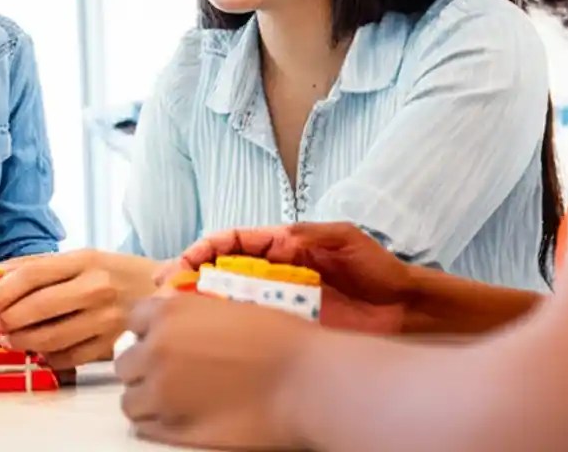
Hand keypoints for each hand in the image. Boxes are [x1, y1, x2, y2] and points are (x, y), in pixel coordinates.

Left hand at [0, 249, 157, 368]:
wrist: (167, 289)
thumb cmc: (118, 273)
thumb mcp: (83, 258)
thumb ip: (40, 265)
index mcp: (85, 260)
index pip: (33, 274)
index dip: (4, 290)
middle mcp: (96, 288)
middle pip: (39, 307)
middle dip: (9, 319)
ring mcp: (106, 319)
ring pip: (52, 337)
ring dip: (23, 341)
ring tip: (11, 340)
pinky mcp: (113, 344)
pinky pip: (71, 357)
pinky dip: (50, 358)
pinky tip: (41, 352)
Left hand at [116, 293, 309, 449]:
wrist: (306, 381)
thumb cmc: (281, 340)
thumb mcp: (227, 308)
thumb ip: (192, 318)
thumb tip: (178, 332)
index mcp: (169, 313)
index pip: (134, 320)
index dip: (149, 332)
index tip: (165, 341)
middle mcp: (155, 350)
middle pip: (126, 363)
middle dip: (144, 368)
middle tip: (171, 374)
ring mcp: (160, 393)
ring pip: (130, 400)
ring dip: (147, 399)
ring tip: (174, 401)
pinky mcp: (172, 429)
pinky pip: (145, 428)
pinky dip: (157, 424)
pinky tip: (181, 419)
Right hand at [158, 222, 412, 333]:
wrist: (404, 310)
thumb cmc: (378, 269)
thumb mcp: (346, 239)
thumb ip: (311, 234)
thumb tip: (279, 235)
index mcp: (282, 245)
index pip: (230, 242)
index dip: (202, 249)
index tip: (183, 262)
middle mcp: (273, 271)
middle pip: (219, 270)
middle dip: (187, 275)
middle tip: (164, 288)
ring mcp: (278, 300)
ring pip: (227, 299)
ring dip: (198, 302)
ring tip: (173, 310)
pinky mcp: (286, 326)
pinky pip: (248, 325)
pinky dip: (225, 327)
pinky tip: (207, 332)